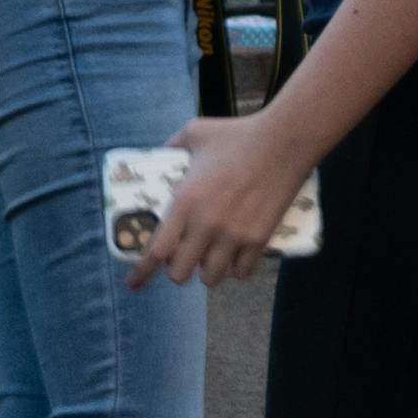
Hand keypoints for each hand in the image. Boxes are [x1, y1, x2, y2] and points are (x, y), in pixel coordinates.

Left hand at [131, 111, 314, 286]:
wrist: (284, 140)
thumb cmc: (238, 134)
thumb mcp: (196, 132)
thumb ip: (173, 145)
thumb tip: (162, 154)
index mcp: (185, 201)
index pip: (155, 251)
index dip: (141, 273)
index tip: (133, 285)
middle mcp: (206, 224)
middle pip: (180, 274)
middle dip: (179, 268)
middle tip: (187, 254)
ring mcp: (234, 235)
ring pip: (211, 278)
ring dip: (209, 269)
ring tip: (214, 255)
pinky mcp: (259, 239)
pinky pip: (242, 272)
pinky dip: (238, 268)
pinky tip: (238, 255)